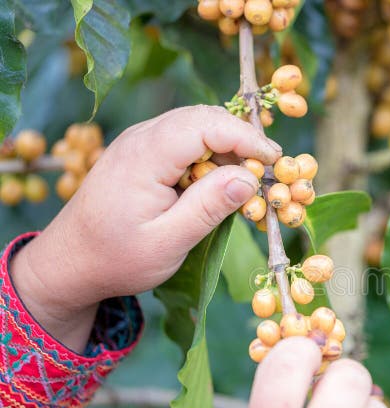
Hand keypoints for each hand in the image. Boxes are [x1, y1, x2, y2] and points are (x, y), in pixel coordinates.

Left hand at [10, 105, 280, 350]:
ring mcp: (139, 141)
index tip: (275, 162)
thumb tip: (249, 178)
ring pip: (195, 124)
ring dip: (227, 147)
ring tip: (248, 180)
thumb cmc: (116, 259)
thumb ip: (208, 208)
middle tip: (268, 171)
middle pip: (203, 117)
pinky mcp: (141, 151)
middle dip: (241, 139)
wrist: (69, 263)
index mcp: (144, 156)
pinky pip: (184, 138)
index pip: (205, 125)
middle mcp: (140, 138)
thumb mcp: (167, 243)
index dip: (245, 138)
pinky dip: (210, 153)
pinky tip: (219, 182)